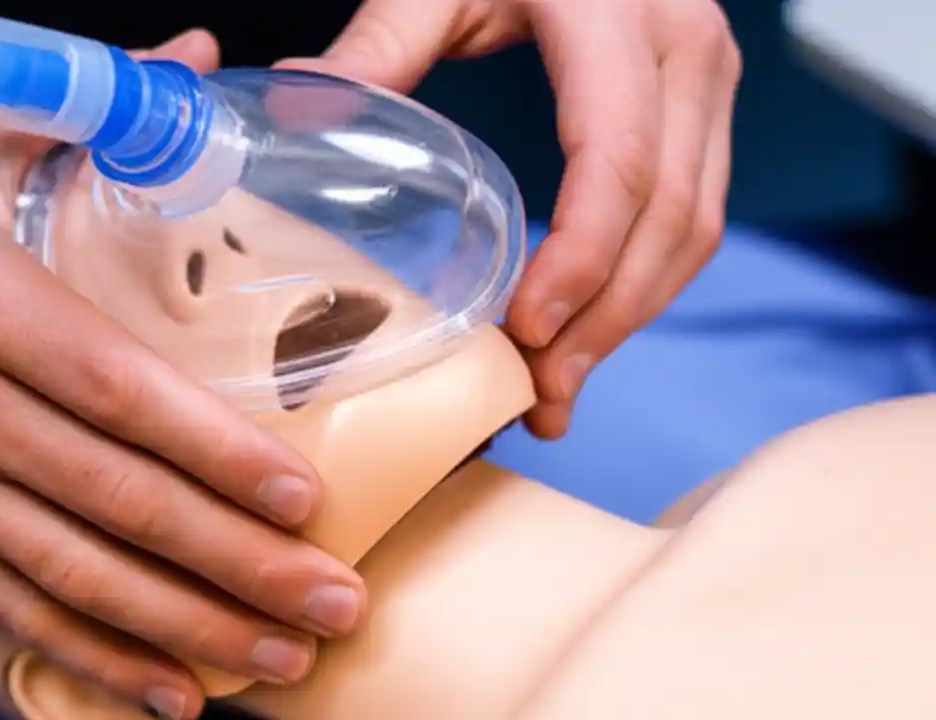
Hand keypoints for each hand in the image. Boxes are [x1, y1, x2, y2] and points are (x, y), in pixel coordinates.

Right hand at [0, 31, 363, 719]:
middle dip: (237, 564)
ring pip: (77, 578)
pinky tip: (179, 692)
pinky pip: (17, 614)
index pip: (116, 391)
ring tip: (289, 655)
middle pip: (116, 504)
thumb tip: (202, 59)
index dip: (214, 452)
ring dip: (192, 628)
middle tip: (337, 600)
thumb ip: (87, 105)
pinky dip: (100, 660)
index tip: (305, 498)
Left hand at [280, 0, 740, 437]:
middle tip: (542, 396)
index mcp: (617, 17)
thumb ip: (382, 40)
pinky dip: (643, 282)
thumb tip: (299, 101)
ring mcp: (706, 79)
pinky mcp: (703, 106)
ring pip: (695, 227)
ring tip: (559, 385)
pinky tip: (588, 326)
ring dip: (631, 317)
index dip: (582, 257)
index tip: (527, 332)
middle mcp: (686, 48)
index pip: (621, 158)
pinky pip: (693, 213)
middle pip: (670, 214)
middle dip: (609, 321)